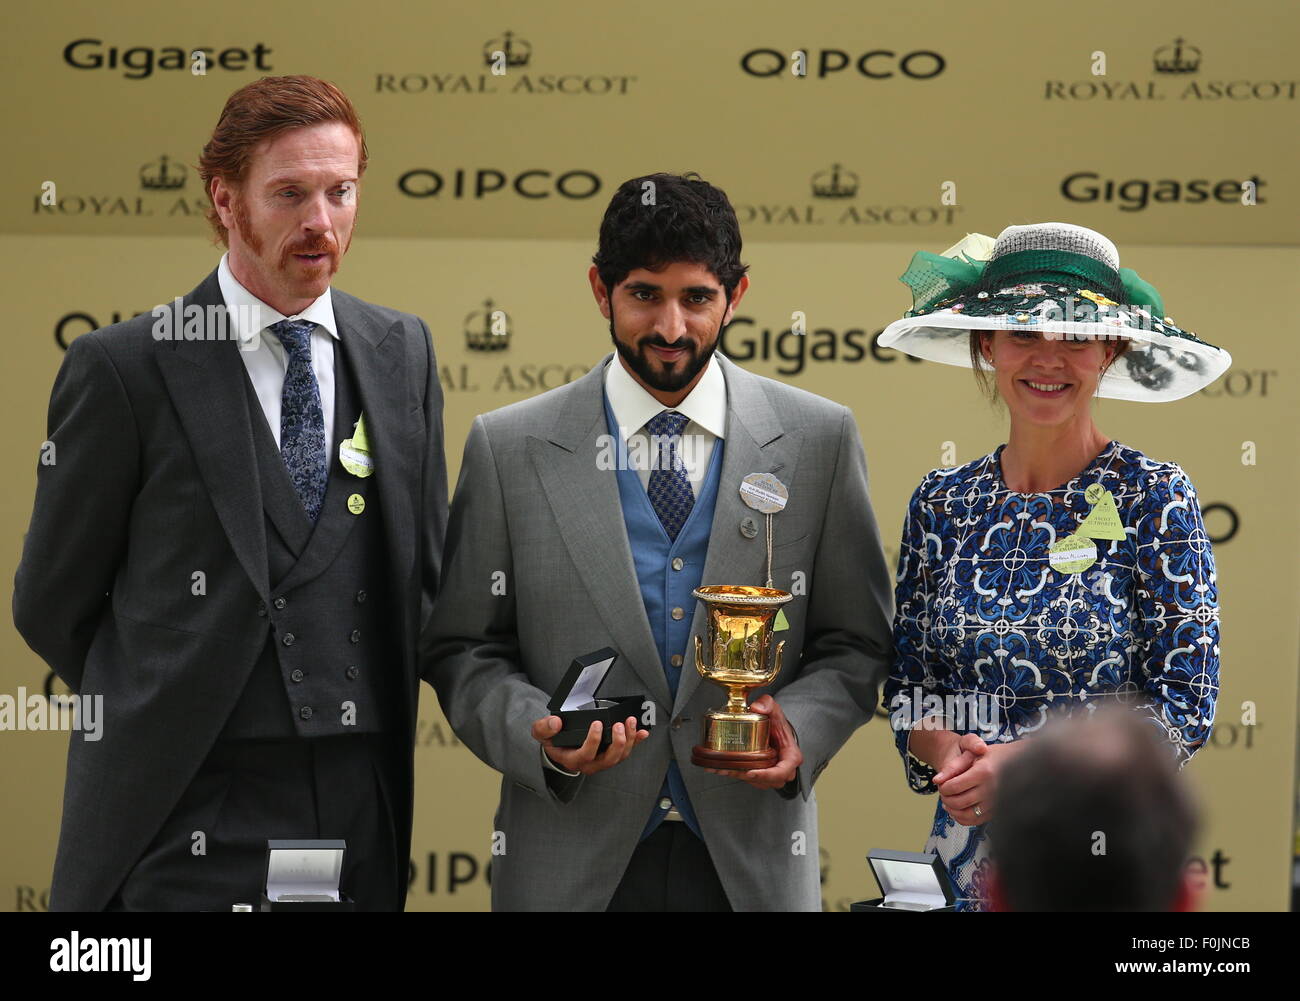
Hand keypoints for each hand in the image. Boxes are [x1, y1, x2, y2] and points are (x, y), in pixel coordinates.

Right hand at [532, 715, 648, 775]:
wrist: (559, 746)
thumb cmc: (552, 740)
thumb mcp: (541, 733)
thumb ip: (544, 728)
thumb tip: (556, 723)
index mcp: (573, 759)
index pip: (586, 754)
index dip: (594, 740)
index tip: (597, 723)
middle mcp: (589, 764)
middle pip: (609, 759)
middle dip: (617, 742)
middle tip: (619, 725)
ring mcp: (601, 760)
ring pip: (619, 756)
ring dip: (629, 740)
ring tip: (631, 723)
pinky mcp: (610, 754)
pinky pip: (625, 751)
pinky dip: (636, 741)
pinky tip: (642, 732)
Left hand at [704, 695, 802, 790]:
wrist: (776, 729)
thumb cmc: (778, 724)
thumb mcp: (774, 710)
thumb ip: (767, 704)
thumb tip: (758, 707)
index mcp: (791, 756)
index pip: (782, 771)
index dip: (766, 775)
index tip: (751, 772)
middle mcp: (784, 768)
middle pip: (769, 780)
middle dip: (749, 777)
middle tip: (733, 769)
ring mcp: (773, 773)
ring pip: (758, 782)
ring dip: (741, 777)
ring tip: (725, 769)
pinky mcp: (763, 774)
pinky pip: (752, 779)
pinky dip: (738, 775)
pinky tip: (724, 768)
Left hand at [935, 736, 1025, 825]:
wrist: (1016, 762)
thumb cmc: (991, 755)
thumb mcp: (972, 753)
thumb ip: (953, 766)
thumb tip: (937, 780)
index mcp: (984, 772)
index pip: (954, 786)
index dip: (943, 788)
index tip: (941, 784)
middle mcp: (992, 789)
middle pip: (959, 802)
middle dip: (946, 799)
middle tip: (943, 793)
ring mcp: (996, 802)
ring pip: (967, 815)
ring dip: (953, 811)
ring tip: (948, 802)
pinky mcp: (998, 811)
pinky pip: (977, 821)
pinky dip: (963, 818)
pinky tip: (957, 810)